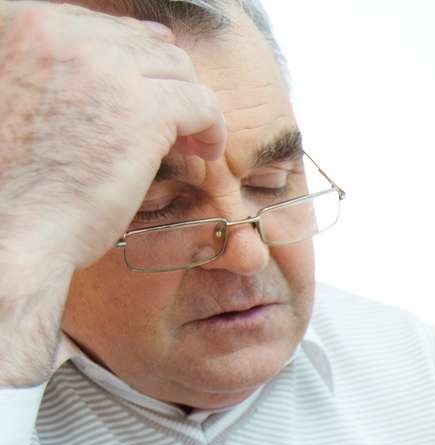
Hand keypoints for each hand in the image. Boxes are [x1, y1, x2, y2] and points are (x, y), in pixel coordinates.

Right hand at [0, 4, 226, 299]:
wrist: (10, 227)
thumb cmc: (13, 176)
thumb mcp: (18, 95)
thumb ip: (56, 65)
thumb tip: (137, 43)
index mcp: (21, 25)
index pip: (96, 24)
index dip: (126, 60)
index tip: (137, 97)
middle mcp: (58, 33)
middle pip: (140, 42)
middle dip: (159, 82)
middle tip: (169, 124)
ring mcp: (103, 67)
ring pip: (176, 66)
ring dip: (186, 101)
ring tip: (185, 138)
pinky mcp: (144, 109)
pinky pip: (201, 102)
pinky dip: (210, 126)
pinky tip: (202, 152)